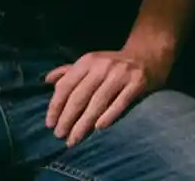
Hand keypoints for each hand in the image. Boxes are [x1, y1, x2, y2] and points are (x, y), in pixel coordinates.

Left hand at [44, 48, 167, 145]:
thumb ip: (69, 71)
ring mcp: (120, 74)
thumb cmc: (113, 64)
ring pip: (98, 102)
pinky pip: (121, 102)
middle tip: (59, 135)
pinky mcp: (137, 83)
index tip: (49, 124)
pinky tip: (99, 128)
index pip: (66, 85)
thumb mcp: (90, 62)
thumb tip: (47, 80)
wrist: (147, 55)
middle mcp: (102, 66)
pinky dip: (109, 115)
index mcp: (87, 61)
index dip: (56, 105)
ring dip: (84, 123)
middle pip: (80, 96)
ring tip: (74, 138)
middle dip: (67, 118)